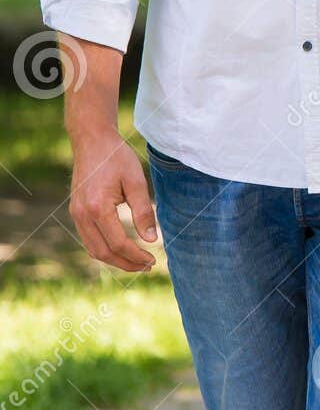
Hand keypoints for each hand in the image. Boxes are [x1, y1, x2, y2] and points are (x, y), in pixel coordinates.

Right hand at [69, 134, 157, 272]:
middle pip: (103, 253)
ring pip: (93, 249)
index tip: (153, 260)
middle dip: (126, 264)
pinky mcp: (76, 212)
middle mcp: (81, 215)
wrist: (92, 142)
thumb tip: (151, 240)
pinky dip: (105, 250)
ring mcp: (75, 214)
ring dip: (115, 260)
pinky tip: (122, 250)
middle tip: (147, 267)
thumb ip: (144, 211)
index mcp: (97, 208)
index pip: (118, 243)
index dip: (136, 256)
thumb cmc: (117, 158)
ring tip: (137, 263)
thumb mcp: (137, 181)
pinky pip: (89, 239)